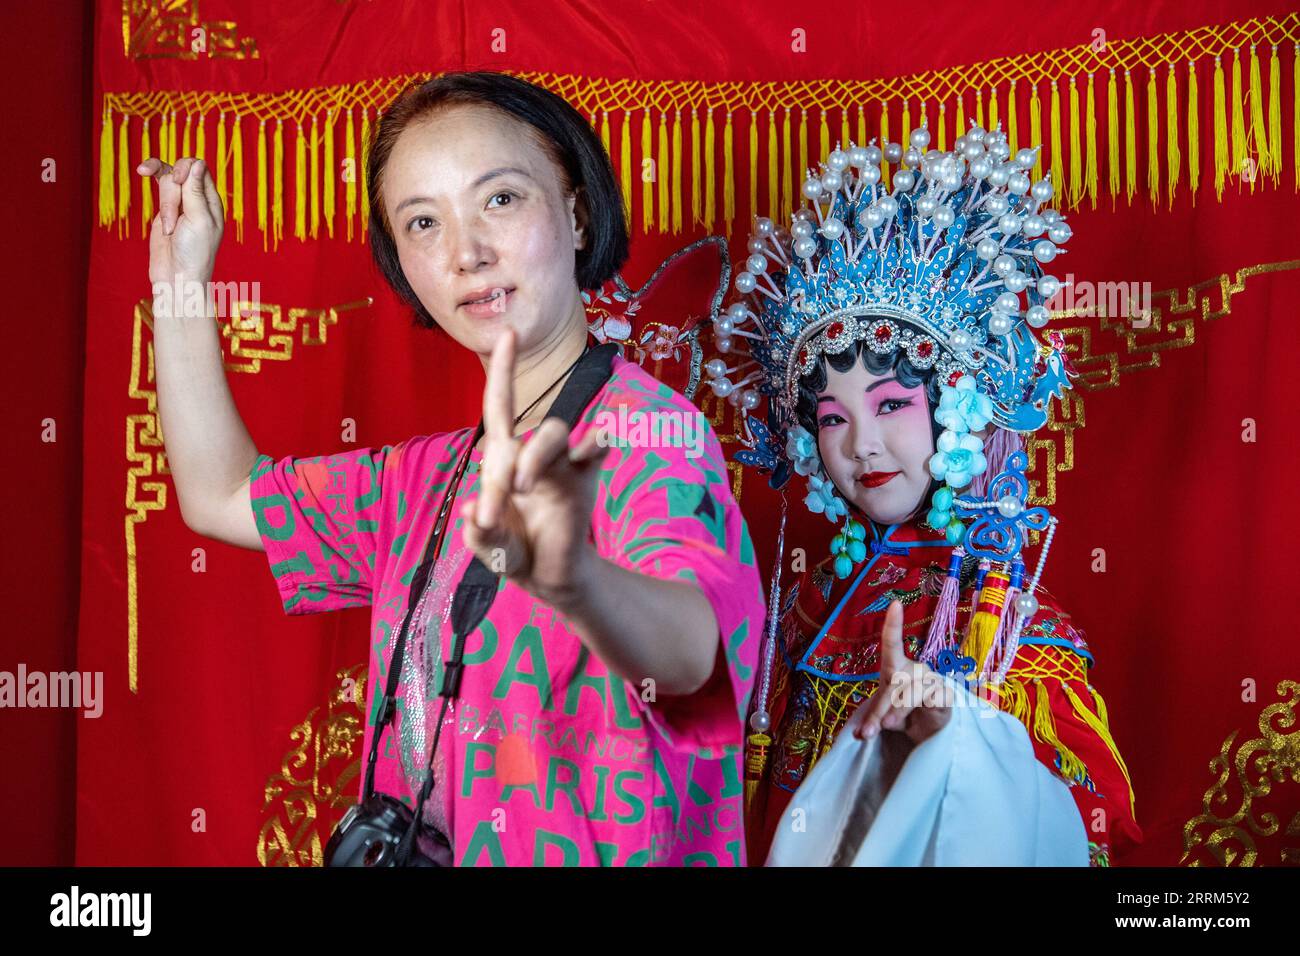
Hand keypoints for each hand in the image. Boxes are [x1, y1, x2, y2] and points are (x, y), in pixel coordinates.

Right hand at [135, 156, 224, 293]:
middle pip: (180, 173)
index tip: (177, 180)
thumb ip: (196, 191)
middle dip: (171, 192)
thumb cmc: (194, 254)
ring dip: (164, 203)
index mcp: (211, 202)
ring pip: (167, 181)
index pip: (199, 168)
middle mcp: (197, 200)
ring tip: (168, 229)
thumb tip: (197, 163)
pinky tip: (142, 170)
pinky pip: (159, 186)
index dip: (185, 167)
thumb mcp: (199, 221)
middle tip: (173, 220)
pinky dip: (152, 176)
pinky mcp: (164, 210)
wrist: (177, 278)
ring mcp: (180, 204)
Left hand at [460, 328, 608, 607]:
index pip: (501, 406)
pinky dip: (601, 437)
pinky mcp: (587, 479)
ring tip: (524, 489)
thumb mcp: (488, 549)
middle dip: (512, 462)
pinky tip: (601, 438)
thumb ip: (478, 535)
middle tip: (498, 504)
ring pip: (556, 434)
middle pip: (531, 428)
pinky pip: (599, 448)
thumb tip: (474, 510)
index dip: (504, 371)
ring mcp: (565, 464)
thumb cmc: (513, 553)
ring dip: (536, 456)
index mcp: (504, 460)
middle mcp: (536, 454)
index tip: (509, 334)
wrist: (550, 578)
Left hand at [851, 600, 952, 745]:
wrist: (929, 731)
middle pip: (896, 682)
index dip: (894, 625)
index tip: (895, 605)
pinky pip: (932, 700)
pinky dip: (920, 712)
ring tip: (888, 726)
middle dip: (881, 707)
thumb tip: (864, 735)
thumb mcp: (885, 715)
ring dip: (897, 711)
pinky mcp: (946, 696)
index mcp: (896, 668)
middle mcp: (915, 670)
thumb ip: (874, 720)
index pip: (892, 644)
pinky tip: (916, 720)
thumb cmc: (902, 714)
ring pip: (912, 692)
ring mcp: (932, 681)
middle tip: (869, 731)